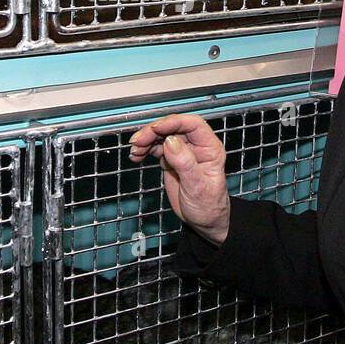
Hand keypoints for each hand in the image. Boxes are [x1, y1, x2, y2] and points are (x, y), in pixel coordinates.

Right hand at [128, 114, 230, 244]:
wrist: (204, 220)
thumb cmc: (209, 206)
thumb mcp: (197, 187)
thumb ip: (185, 163)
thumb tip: (171, 141)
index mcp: (209, 148)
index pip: (192, 124)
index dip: (173, 122)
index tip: (156, 128)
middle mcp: (196, 146)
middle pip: (173, 128)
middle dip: (153, 132)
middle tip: (138, 142)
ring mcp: (182, 151)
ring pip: (162, 136)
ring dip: (146, 140)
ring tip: (135, 151)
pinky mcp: (171, 159)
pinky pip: (156, 148)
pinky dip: (144, 150)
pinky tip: (136, 156)